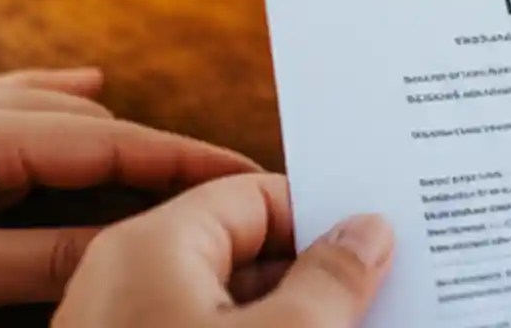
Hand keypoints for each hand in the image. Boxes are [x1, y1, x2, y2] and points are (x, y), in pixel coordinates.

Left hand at [0, 69, 260, 326]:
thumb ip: (43, 254)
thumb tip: (134, 244)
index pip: (120, 143)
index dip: (191, 161)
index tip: (251, 174)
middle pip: (98, 122)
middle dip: (163, 153)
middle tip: (220, 185)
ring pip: (57, 107)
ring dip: (115, 132)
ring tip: (165, 154)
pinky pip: (11, 96)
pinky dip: (58, 101)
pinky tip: (78, 88)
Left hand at [54, 174, 393, 326]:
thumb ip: (332, 281)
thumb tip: (367, 231)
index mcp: (152, 245)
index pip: (254, 196)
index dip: (322, 215)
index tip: (381, 240)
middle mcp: (127, 280)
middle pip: (241, 249)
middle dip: (312, 272)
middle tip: (382, 290)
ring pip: (224, 304)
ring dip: (290, 317)